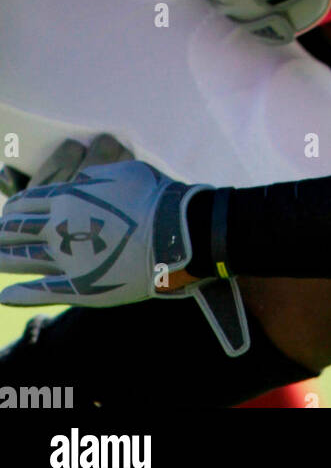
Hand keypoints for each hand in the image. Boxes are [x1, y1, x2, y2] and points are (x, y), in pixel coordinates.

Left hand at [0, 157, 248, 355]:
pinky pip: (42, 292)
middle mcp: (59, 228)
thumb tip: (78, 178)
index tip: (6, 211)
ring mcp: (67, 260)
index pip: (27, 202)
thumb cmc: (153, 194)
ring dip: (4, 259)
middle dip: (2, 232)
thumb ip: (92, 176)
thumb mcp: (119, 171)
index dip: (14, 207)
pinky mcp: (79, 287)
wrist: (176, 230)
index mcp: (67, 198)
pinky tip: (5, 296)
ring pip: (23, 259)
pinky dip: (20, 295)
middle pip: (18, 230)